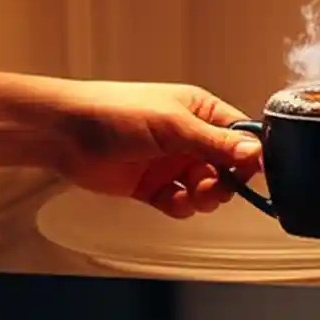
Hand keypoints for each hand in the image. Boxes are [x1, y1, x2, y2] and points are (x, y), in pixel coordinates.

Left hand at [60, 82, 262, 218]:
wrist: (65, 134)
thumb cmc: (114, 113)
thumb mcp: (173, 125)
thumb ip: (215, 143)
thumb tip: (254, 153)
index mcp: (200, 112)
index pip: (239, 136)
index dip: (247, 156)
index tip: (250, 173)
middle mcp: (189, 137)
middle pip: (225, 168)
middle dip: (224, 182)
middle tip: (213, 187)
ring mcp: (170, 163)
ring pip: (204, 188)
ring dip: (204, 197)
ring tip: (193, 196)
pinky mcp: (152, 186)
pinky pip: (180, 203)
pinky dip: (182, 207)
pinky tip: (174, 201)